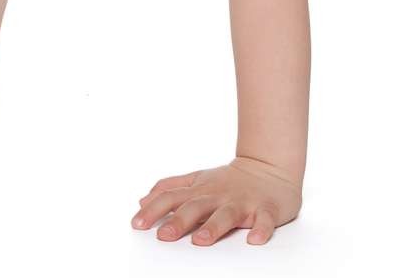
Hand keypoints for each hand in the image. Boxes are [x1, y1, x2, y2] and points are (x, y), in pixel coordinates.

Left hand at [131, 156, 302, 245]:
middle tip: (164, 235)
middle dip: (180, 220)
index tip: (137, 224)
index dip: (153, 211)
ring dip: (214, 227)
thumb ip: (170, 188)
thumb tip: (142, 201)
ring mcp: (243, 202)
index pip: (172, 198)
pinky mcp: (266, 210)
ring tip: (201, 240)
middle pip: (196, 207)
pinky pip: (265, 220)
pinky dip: (261, 229)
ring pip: (227, 215)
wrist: (272, 167)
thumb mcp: (198, 179)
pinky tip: (254, 240)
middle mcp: (219, 196)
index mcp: (201, 190)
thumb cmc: (231, 179)